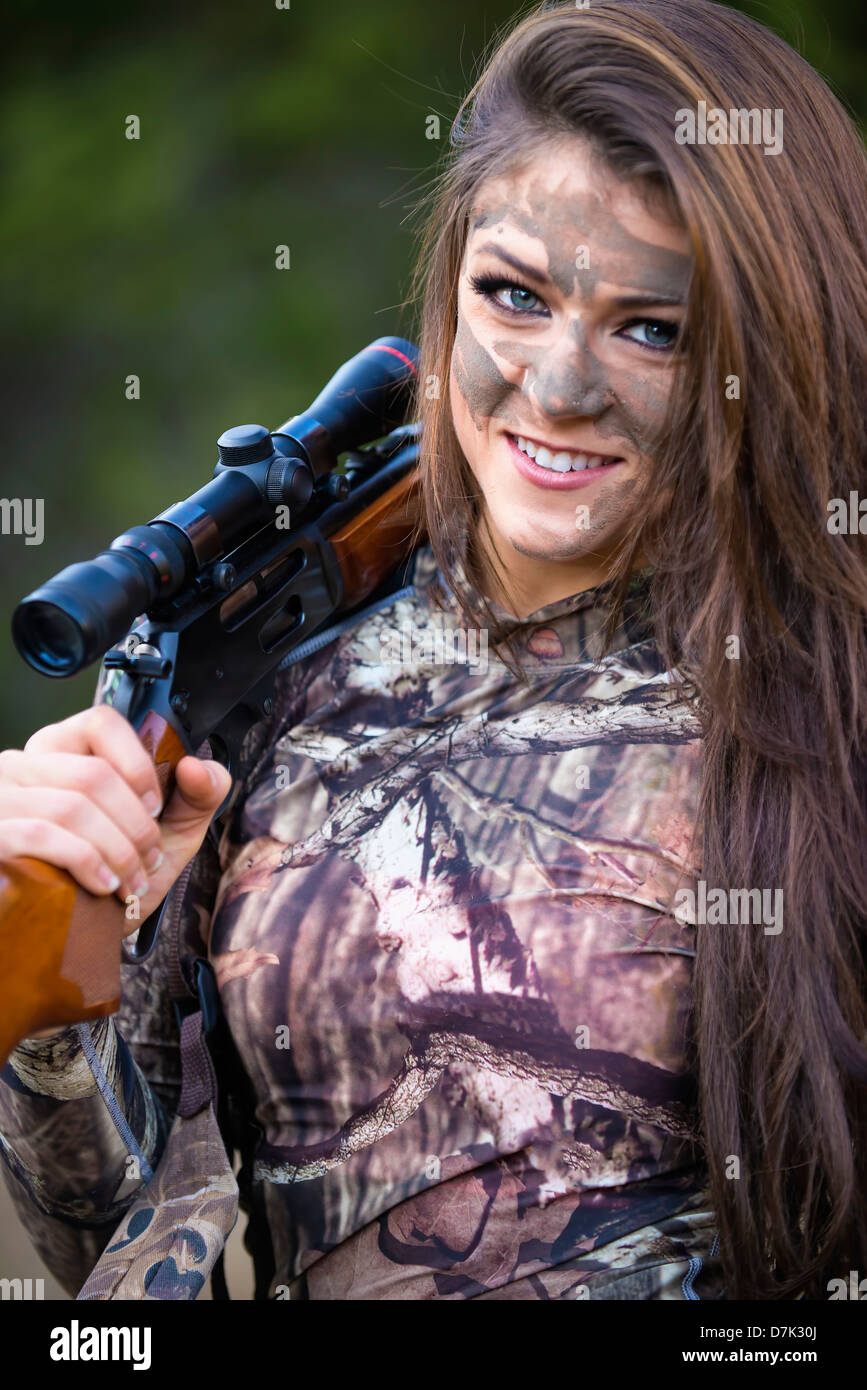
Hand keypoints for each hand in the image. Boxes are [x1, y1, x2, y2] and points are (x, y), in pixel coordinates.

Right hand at [0, 705, 232, 1035]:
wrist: (70, 941)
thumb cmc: (115, 878)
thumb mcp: (169, 834)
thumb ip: (199, 794)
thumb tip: (198, 767)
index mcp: (65, 751)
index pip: (101, 722)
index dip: (139, 764)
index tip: (156, 806)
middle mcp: (24, 765)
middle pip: (94, 773)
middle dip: (136, 824)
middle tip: (149, 858)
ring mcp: (2, 800)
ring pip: (73, 806)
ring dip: (117, 850)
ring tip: (131, 880)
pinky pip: (43, 834)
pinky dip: (87, 863)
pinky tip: (103, 886)